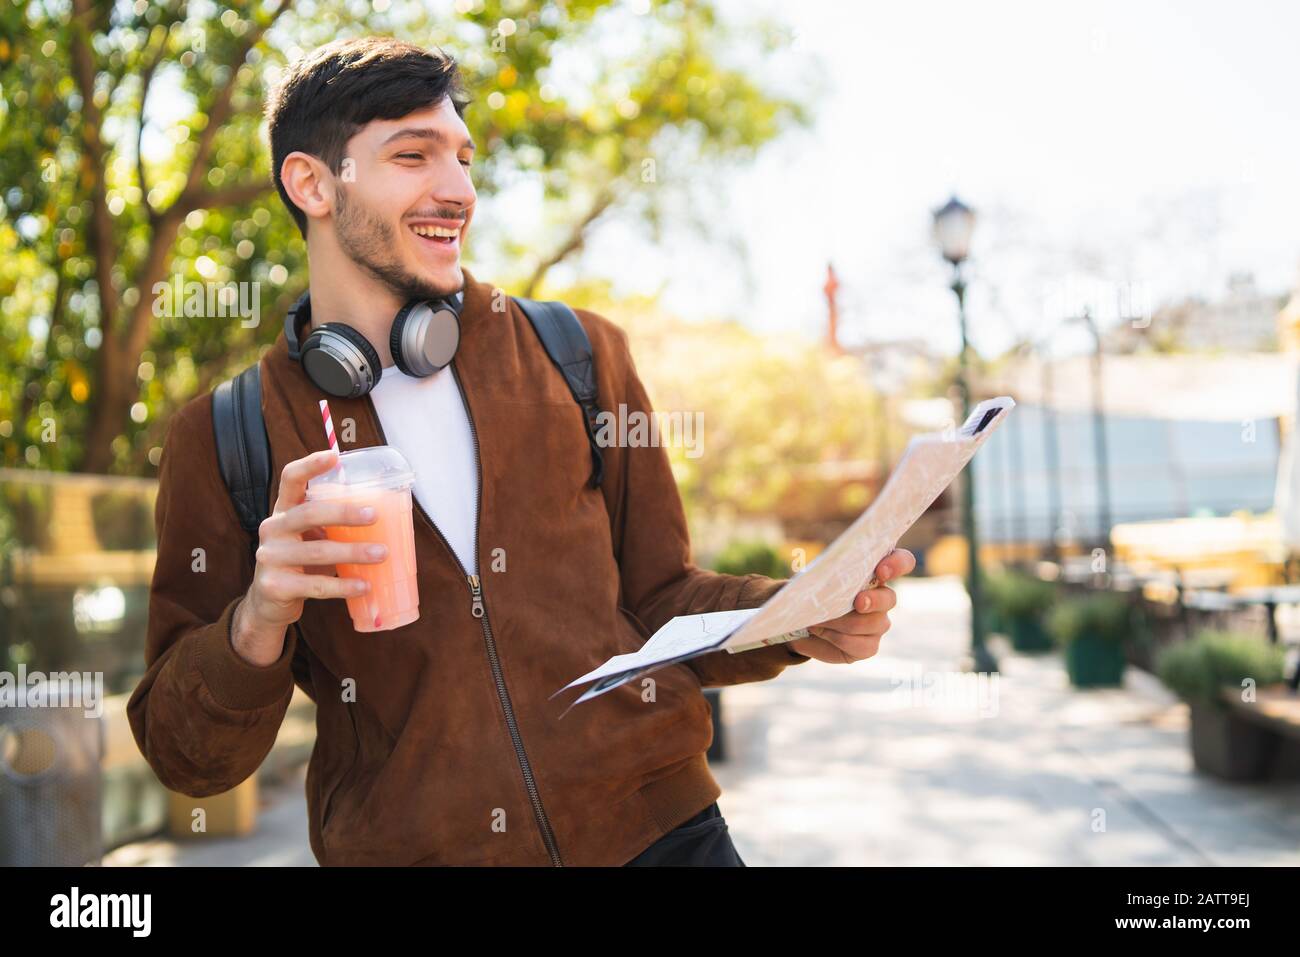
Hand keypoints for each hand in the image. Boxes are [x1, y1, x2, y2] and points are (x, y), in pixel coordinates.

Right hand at [232, 449, 386, 665]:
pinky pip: (316, 585)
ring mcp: (270, 557)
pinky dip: (344, 585)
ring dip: (353, 553)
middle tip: (374, 516)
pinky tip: (365, 586)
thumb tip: (387, 511)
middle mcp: (273, 528)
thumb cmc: (301, 562)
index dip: (309, 465)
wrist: (269, 602)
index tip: (334, 456)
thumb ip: (334, 524)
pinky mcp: (275, 586)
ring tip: (381, 555)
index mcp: (284, 510)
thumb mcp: (311, 536)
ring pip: (317, 551)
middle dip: (344, 513)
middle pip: (308, 513)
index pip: (290, 479)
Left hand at [788, 548, 915, 663]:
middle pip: (890, 598)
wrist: (800, 623)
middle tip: (857, 603)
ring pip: (872, 624)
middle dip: (873, 600)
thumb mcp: (816, 578)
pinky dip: (837, 638)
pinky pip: (863, 645)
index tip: (881, 570)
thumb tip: (822, 577)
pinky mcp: (869, 646)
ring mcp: (878, 623)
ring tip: (817, 619)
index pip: (902, 562)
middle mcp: (882, 598)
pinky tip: (820, 632)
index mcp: (874, 573)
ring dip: (841, 622)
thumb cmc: (812, 593)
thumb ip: (825, 573)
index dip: (897, 564)